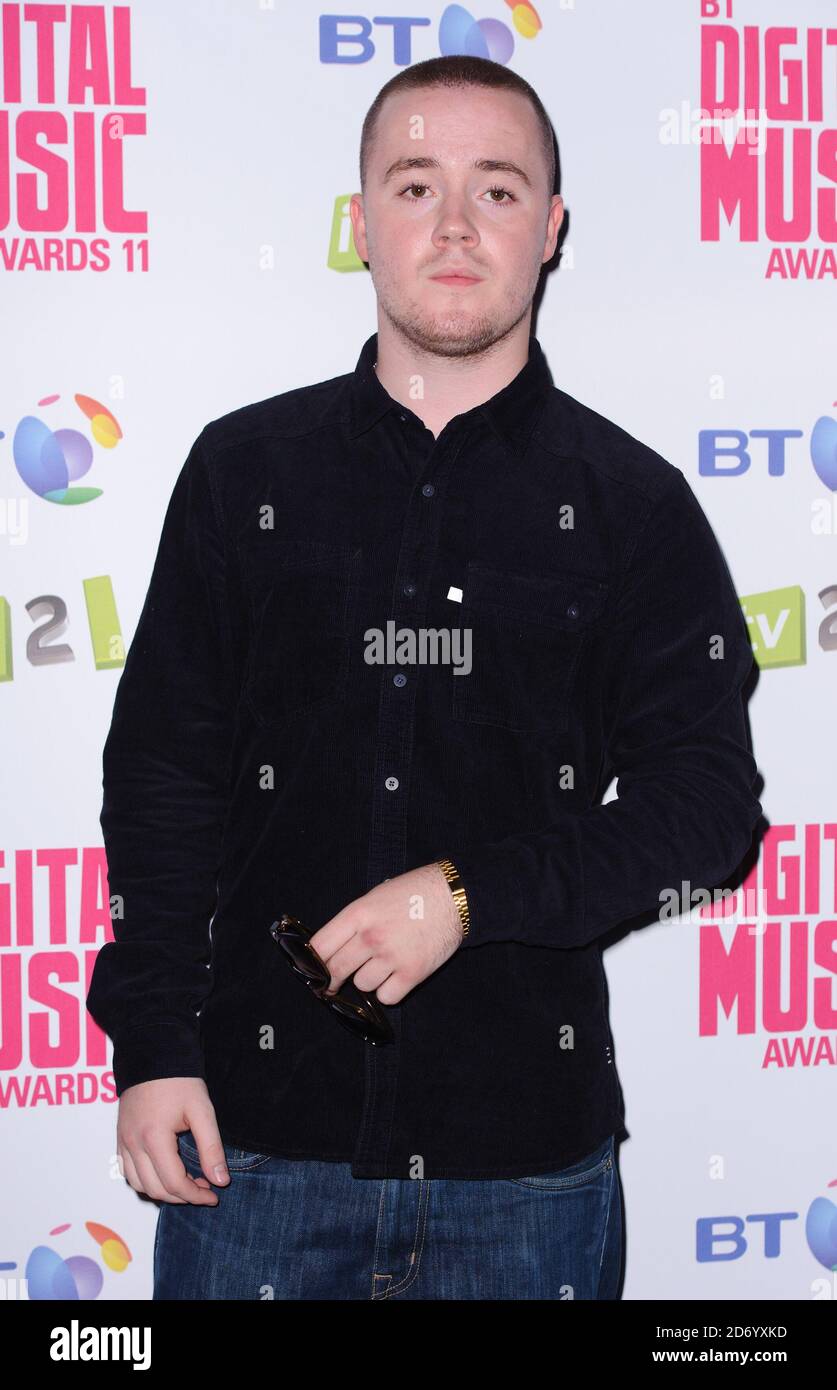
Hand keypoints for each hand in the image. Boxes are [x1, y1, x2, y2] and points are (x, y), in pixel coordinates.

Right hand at [116, 1077, 229, 1205]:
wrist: (153, 1056)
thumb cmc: (179, 1081)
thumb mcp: (202, 1111)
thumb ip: (211, 1147)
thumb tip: (220, 1181)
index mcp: (153, 1137)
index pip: (174, 1183)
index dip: (196, 1195)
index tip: (214, 1194)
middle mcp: (133, 1144)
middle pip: (155, 1189)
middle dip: (182, 1196)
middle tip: (204, 1189)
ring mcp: (122, 1142)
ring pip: (138, 1185)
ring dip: (162, 1192)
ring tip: (186, 1183)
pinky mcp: (119, 1138)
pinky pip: (127, 1172)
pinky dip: (145, 1182)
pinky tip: (164, 1174)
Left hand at [308, 863, 462, 1005]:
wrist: (455, 897)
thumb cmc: (415, 892)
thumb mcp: (376, 895)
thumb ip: (355, 920)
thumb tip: (333, 946)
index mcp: (359, 914)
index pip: (320, 947)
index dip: (311, 962)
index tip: (312, 971)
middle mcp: (372, 937)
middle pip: (336, 971)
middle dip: (331, 980)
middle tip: (333, 983)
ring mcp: (392, 957)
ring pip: (362, 985)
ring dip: (368, 980)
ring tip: (382, 965)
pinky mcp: (413, 973)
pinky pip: (387, 997)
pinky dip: (390, 991)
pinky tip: (397, 976)